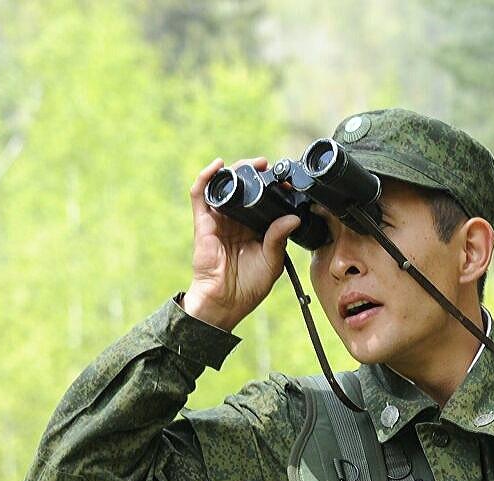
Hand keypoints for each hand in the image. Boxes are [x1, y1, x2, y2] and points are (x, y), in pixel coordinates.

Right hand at [179, 158, 302, 331]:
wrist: (225, 302)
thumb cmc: (248, 287)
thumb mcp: (272, 261)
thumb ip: (279, 238)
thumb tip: (293, 217)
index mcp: (255, 230)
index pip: (264, 201)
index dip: (274, 189)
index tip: (287, 182)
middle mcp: (237, 222)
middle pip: (244, 188)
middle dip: (256, 173)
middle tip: (269, 166)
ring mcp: (219, 220)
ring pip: (225, 186)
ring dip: (236, 170)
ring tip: (252, 164)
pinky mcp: (203, 222)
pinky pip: (200, 195)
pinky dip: (206, 177)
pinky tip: (218, 166)